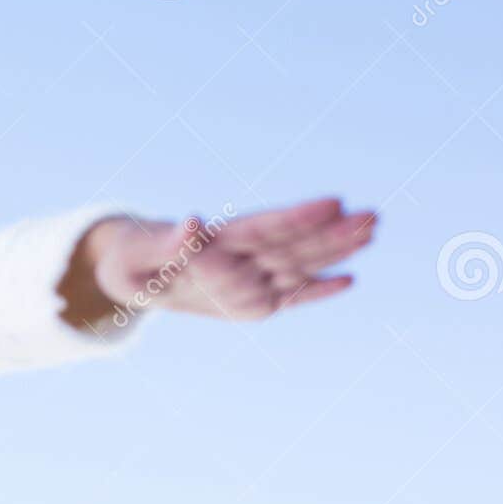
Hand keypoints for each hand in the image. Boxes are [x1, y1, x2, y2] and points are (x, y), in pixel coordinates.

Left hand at [65, 197, 375, 327]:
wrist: (128, 271)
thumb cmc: (129, 259)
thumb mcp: (136, 255)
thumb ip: (168, 243)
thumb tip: (192, 221)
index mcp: (214, 242)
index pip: (263, 227)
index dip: (297, 217)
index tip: (333, 201)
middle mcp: (238, 256)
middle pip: (290, 244)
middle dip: (330, 232)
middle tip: (373, 214)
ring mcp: (245, 278)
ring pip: (295, 265)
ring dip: (332, 251)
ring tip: (372, 230)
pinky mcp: (245, 301)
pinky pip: (283, 297)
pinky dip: (312, 291)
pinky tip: (347, 280)